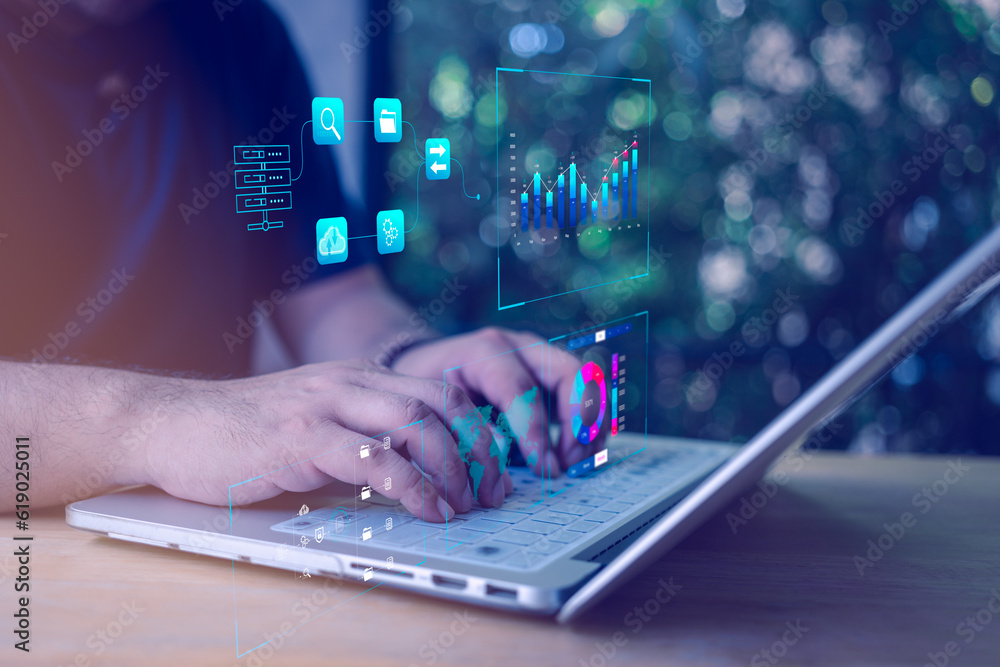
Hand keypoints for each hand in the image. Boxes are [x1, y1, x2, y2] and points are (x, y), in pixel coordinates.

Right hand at [138, 359, 500, 520]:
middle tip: (492, 491)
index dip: (478, 431)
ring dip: (453, 468)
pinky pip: (374, 458)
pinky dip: (412, 487)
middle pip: (441, 402)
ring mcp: (327, 405)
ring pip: (417, 423)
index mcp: (359, 377)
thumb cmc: (244, 432)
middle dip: (479, 448)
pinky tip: (426, 510)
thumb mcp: (316, 422)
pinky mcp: (302, 437)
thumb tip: (415, 474)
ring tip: (464, 505)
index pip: (440, 391)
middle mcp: (350, 381)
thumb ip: (362, 436)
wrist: (174, 424)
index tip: (494, 470)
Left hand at [391, 327, 597, 492]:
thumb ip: (466, 431)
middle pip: (569, 372)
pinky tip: (582, 452)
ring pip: (586, 377)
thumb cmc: (426, 388)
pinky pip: (585, 389)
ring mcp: (540, 354)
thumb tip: (498, 464)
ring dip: (591, 422)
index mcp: (485, 351)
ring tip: (579, 461)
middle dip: (578, 421)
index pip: (522, 390)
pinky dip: (590, 421)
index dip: (537, 433)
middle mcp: (520, 346)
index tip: (544, 469)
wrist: (426, 365)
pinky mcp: (551, 370)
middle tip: (570, 462)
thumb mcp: (435, 407)